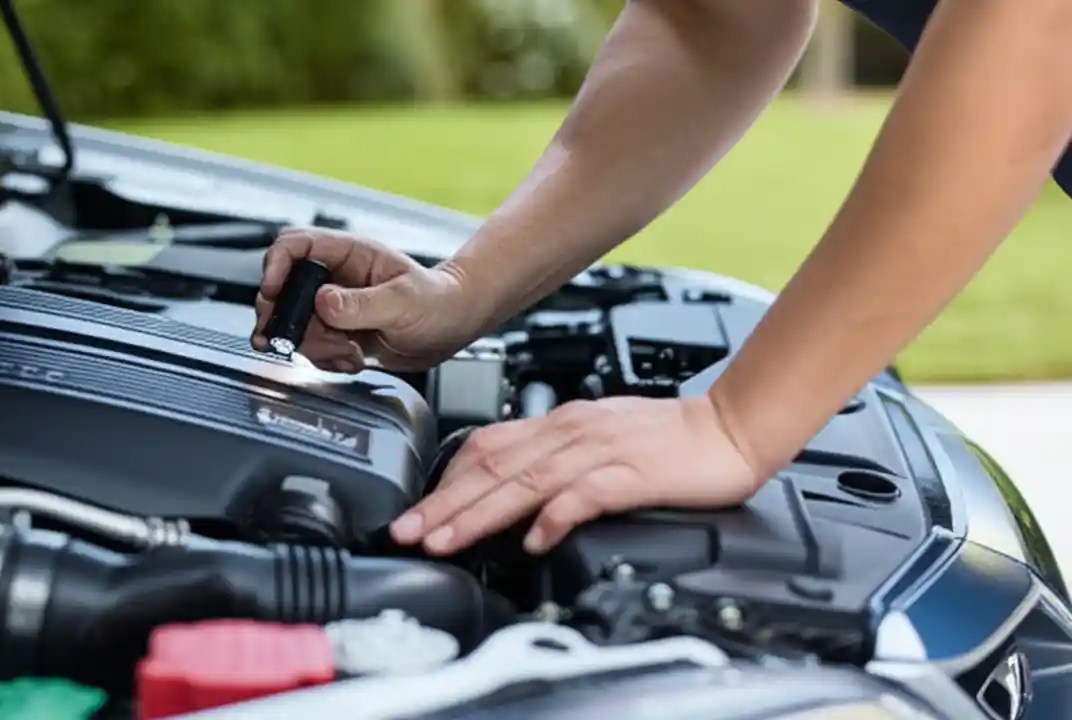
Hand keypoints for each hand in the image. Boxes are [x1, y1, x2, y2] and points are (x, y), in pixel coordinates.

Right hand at [253, 229, 479, 372]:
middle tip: (296, 340)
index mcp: (349, 254)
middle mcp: (335, 278)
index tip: (273, 293)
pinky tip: (352, 359)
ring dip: (312, 346)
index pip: (295, 246)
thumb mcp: (404, 302)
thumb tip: (324, 304)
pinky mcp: (337, 332)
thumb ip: (363, 304)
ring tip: (346, 353)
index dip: (276, 266)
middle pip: (283, 290)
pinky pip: (312, 347)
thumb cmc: (439, 301)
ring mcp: (334, 306)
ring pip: (295, 325)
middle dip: (285, 319)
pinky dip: (326, 359)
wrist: (452, 326)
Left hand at [389, 394, 761, 554]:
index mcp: (561, 424)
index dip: (446, 481)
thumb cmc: (669, 439)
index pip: (487, 446)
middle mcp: (572, 432)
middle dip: (445, 504)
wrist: (730, 427)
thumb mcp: (597, 439)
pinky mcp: (632, 472)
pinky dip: (555, 518)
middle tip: (408, 532)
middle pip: (494, 467)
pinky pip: (585, 494)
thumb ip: (554, 461)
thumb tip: (510, 493)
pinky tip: (534, 541)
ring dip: (479, 513)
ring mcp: (601, 451)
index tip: (417, 513)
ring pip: (525, 481)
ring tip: (446, 541)